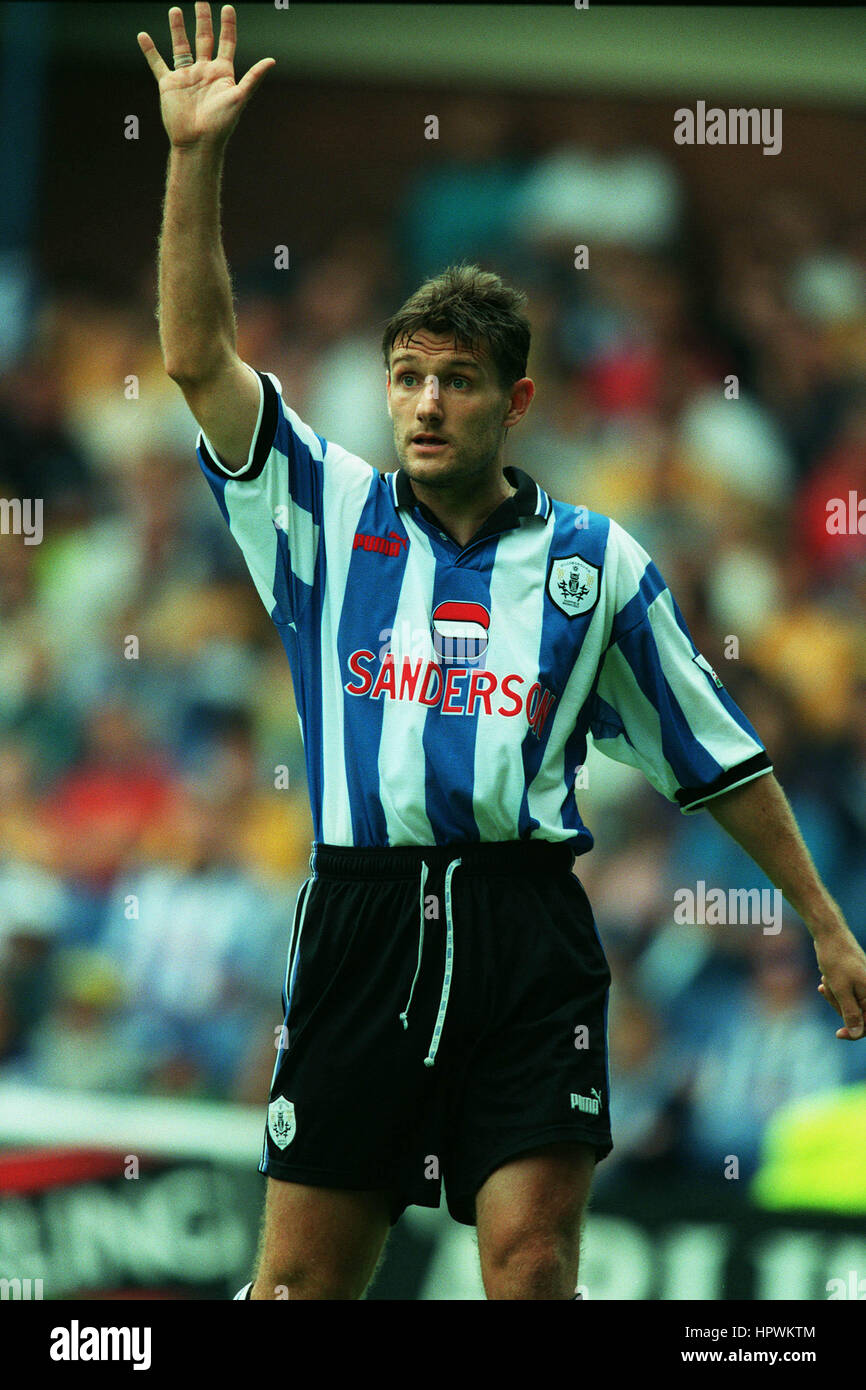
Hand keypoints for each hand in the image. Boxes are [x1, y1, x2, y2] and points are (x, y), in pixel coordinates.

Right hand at [137, 2, 273, 149]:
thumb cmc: (221, 124)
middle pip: (204, 39)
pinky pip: (157, 63)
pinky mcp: (168, 84)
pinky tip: (143, 36)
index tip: (227, 7)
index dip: (227, 25)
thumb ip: (253, 77)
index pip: (226, 43)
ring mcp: (186, 76)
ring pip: (181, 46)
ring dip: (178, 28)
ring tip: (175, 10)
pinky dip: (150, 50)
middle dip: (203, 20)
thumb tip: (272, 61)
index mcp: (222, 73)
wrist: (198, 143)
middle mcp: (204, 71)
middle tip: (201, 0)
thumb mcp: (239, 98)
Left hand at [814, 924, 865, 1038]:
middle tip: (826, 989)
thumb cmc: (836, 960)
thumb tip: (857, 1033)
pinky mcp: (856, 980)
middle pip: (857, 1015)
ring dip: (834, 996)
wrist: (830, 935)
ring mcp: (864, 985)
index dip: (855, 1032)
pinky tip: (825, 980)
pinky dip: (834, 990)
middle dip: (838, 1005)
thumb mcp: (841, 990)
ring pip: (848, 1004)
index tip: (838, 1034)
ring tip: (826, 980)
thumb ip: (851, 1013)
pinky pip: (845, 994)